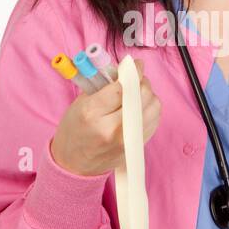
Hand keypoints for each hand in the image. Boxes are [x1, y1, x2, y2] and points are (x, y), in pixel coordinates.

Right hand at [50, 59, 162, 175]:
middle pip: (142, 96)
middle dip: (142, 82)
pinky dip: (150, 110)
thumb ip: (104, 86)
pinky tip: (139, 108)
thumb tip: (126, 71)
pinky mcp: (135, 147)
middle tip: (136, 79)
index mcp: (93, 113)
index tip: (135, 65)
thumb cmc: (75, 130)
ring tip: (137, 94)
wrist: (74, 164)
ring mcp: (126, 140)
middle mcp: (112, 128)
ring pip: (153, 108)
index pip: (123, 87)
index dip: (132, 72)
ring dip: (149, 96)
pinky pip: (154, 121)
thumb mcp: (80, 103)